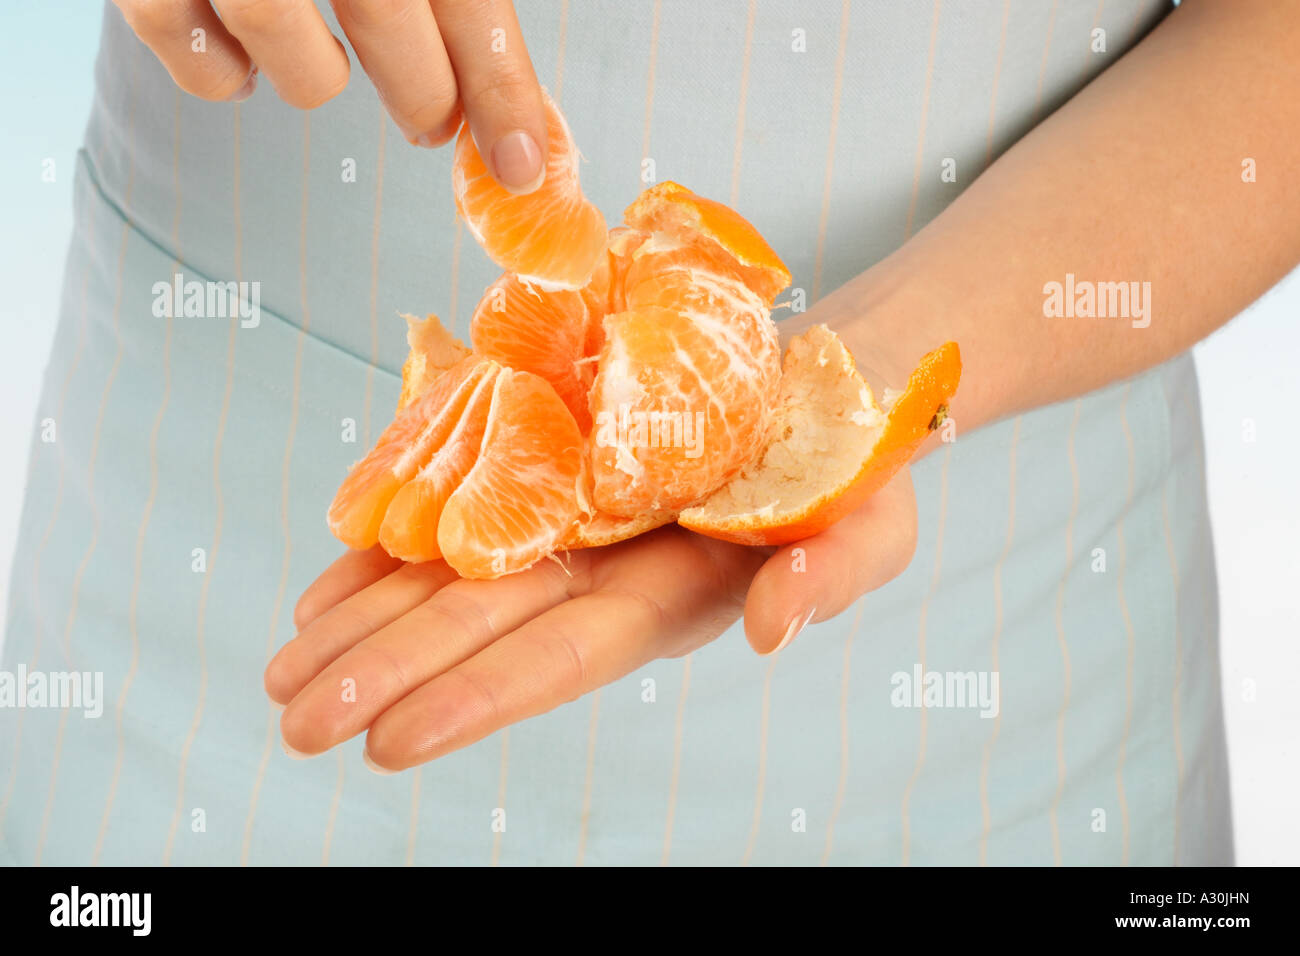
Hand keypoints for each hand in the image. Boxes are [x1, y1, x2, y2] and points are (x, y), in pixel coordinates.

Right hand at [114, 0, 547, 189]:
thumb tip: (493, 72)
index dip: (498, 83)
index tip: (522, 162)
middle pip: (383, 11)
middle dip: (422, 92)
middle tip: (429, 122)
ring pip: (283, 35)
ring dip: (317, 76)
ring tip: (326, 68)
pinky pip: (184, 44)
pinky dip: (224, 75)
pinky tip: (245, 59)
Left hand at [264, 470, 916, 771]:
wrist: (812, 385)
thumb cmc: (849, 461)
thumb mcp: (873, 516)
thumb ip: (835, 573)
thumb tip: (774, 628)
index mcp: (671, 596)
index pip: (566, 656)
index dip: (483, 697)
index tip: (392, 741)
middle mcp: (601, 573)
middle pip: (481, 629)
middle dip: (387, 674)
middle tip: (296, 720)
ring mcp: (562, 527)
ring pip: (449, 582)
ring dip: (364, 626)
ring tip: (284, 671)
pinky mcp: (540, 476)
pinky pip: (452, 520)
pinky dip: (384, 558)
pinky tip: (322, 594)